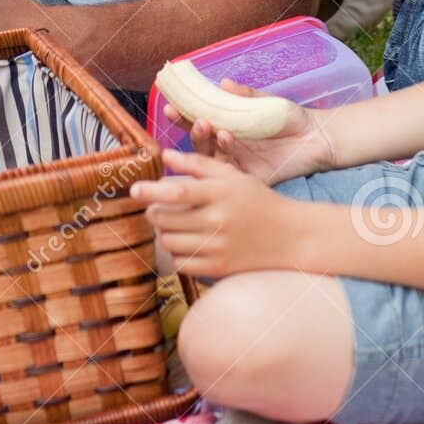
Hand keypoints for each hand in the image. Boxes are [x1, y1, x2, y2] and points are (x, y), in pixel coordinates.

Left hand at [131, 150, 299, 278]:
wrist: (289, 237)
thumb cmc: (258, 200)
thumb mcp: (232, 175)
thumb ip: (198, 163)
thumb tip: (166, 155)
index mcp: (221, 193)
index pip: (177, 191)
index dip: (151, 191)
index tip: (134, 189)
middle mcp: (218, 221)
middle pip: (166, 219)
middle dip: (154, 212)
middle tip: (157, 207)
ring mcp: (218, 247)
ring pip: (169, 242)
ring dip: (164, 232)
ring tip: (175, 224)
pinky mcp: (217, 269)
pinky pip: (181, 263)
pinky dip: (177, 252)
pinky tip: (188, 242)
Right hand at [173, 79, 333, 185]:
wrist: (317, 137)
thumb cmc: (291, 118)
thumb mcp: (267, 102)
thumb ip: (245, 95)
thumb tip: (222, 82)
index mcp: (228, 126)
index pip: (200, 120)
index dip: (184, 114)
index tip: (171, 104)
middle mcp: (228, 145)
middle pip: (200, 141)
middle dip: (189, 128)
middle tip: (188, 116)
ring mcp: (237, 162)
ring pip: (210, 157)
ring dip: (204, 140)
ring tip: (206, 123)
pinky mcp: (249, 176)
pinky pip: (231, 168)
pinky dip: (227, 150)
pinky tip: (227, 136)